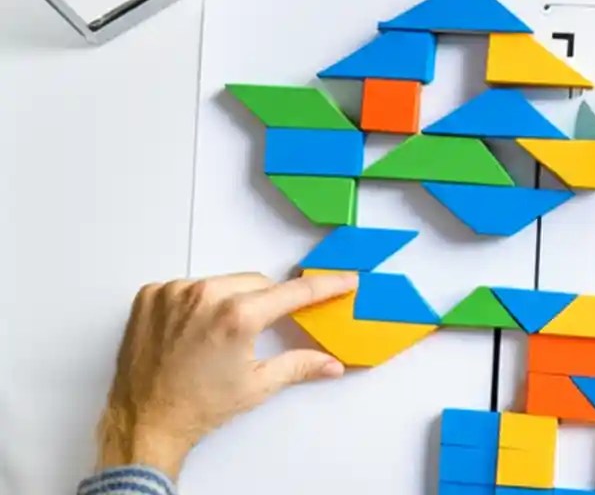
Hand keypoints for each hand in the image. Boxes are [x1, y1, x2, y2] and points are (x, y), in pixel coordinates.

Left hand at [96, 272, 357, 479]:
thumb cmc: (196, 406)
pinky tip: (193, 329)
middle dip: (266, 302)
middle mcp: (206, 296)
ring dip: (229, 300)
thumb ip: (300, 365)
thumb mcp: (257, 386)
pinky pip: (189, 286)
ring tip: (218, 336)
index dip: (326, 285)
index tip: (344, 279)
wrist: (145, 421)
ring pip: (222, 282)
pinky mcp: (152, 295)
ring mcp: (175, 293)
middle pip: (257, 283)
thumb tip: (331, 363)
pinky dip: (196, 301)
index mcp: (238, 317)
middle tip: (259, 331)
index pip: (294, 292)